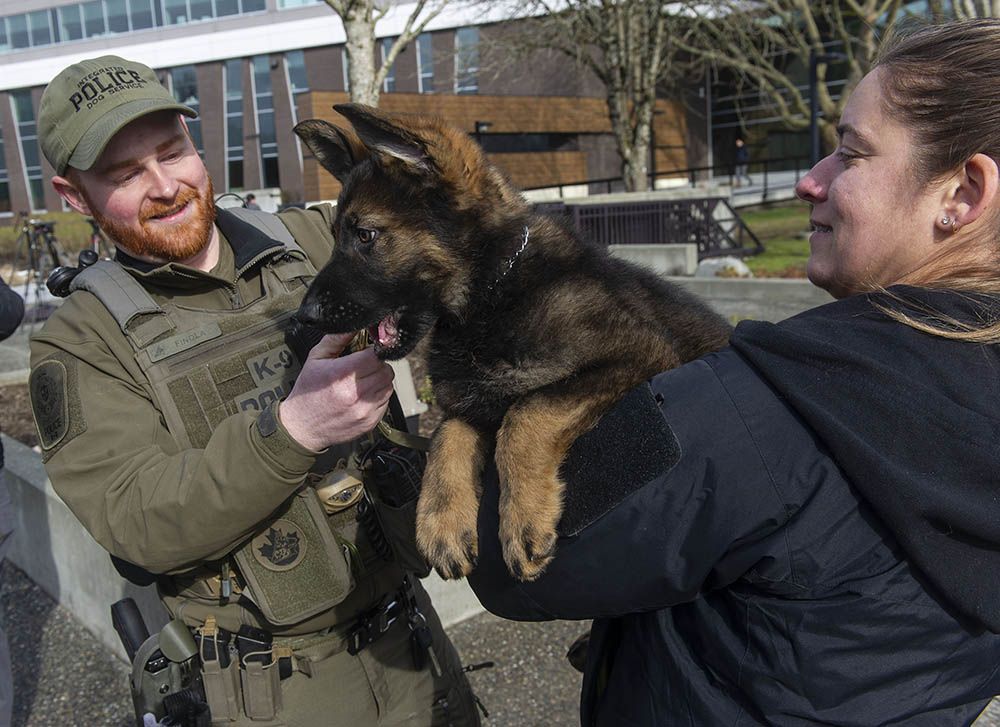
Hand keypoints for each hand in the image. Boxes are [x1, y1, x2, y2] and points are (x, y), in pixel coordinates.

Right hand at [279, 333, 394, 450]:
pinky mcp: (370, 422)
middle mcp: (356, 394)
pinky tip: (362, 396)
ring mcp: (365, 410)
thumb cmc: (308, 392)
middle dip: (377, 365)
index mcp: (342, 375)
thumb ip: (337, 338)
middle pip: (386, 370)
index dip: (374, 350)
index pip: (376, 355)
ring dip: (379, 380)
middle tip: (363, 367)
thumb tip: (354, 324)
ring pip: (389, 386)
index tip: (367, 351)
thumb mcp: (316, 359)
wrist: (301, 427)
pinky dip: (378, 396)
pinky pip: (386, 402)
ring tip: (362, 381)